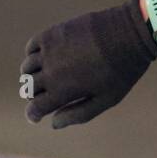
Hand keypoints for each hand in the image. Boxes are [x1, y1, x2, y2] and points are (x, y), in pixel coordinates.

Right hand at [21, 0, 156, 128]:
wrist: (130, 34)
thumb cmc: (123, 71)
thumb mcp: (107, 99)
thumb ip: (80, 113)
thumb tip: (53, 124)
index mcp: (63, 90)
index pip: (35, 108)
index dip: (33, 115)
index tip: (36, 117)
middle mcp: (51, 71)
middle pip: (28, 88)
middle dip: (34, 96)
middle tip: (45, 96)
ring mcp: (49, 51)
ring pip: (26, 68)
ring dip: (32, 76)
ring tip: (46, 77)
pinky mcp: (52, 33)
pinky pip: (31, 47)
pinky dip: (33, 55)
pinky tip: (46, 58)